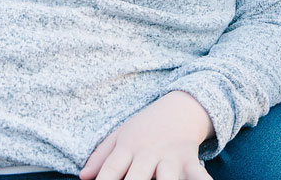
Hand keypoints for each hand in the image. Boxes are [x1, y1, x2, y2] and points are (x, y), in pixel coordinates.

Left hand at [80, 90, 212, 179]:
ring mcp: (170, 157)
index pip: (110, 170)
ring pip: (166, 178)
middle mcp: (148, 153)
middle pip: (136, 178)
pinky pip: (197, 174)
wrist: (181, 107)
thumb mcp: (120, 135)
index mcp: (128, 146)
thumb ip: (101, 157)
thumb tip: (83, 177)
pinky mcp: (189, 161)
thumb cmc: (146, 127)